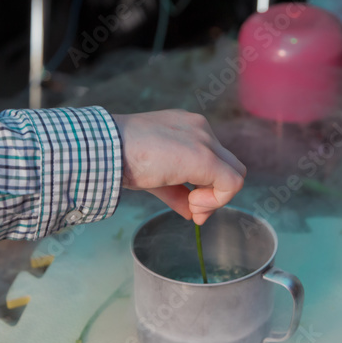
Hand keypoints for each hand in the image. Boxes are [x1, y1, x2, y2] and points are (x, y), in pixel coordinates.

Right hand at [111, 110, 245, 224]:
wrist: (106, 149)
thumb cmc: (121, 159)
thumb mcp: (155, 176)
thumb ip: (177, 192)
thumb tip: (193, 214)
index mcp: (187, 128)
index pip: (214, 159)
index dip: (208, 187)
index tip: (191, 206)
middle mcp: (200, 129)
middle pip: (229, 166)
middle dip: (216, 194)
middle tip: (194, 209)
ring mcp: (204, 140)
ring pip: (235, 174)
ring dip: (216, 198)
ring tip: (192, 206)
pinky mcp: (204, 157)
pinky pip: (231, 183)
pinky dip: (218, 201)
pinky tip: (194, 205)